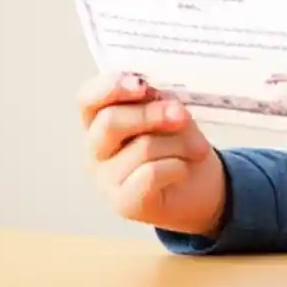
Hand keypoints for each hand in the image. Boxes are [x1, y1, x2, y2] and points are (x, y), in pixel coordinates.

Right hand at [78, 72, 227, 237]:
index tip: (142, 85)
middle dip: (152, 114)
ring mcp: (106, 178)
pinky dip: (177, 166)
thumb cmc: (179, 145)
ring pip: (141, 147)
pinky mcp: (124, 202)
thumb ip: (156, 102)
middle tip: (182, 115)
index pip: (87, 98)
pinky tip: (183, 169)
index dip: (110, 87)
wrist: (200, 189)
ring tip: (197, 149)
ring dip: (179, 143)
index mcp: (100, 118)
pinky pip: (151, 173)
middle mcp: (96, 148)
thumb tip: (154, 96)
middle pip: (110, 121)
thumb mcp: (170, 115)